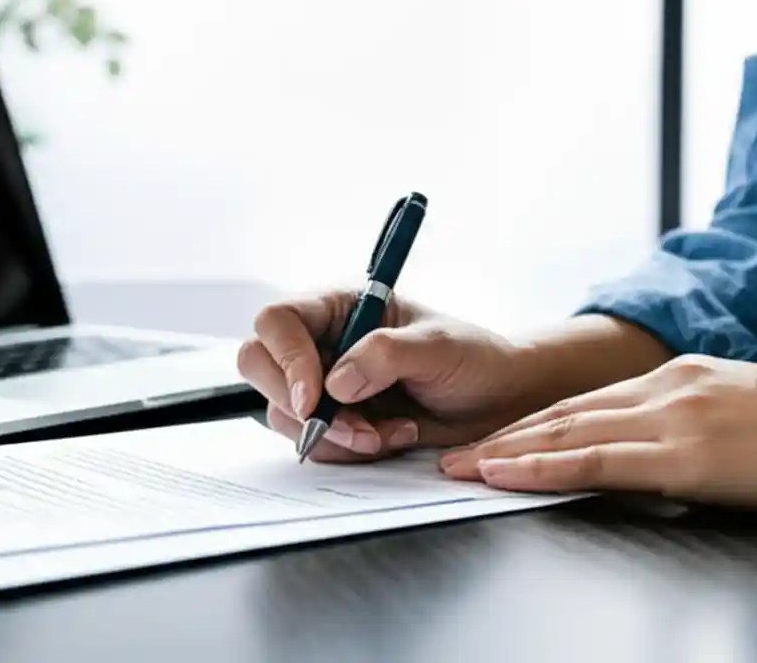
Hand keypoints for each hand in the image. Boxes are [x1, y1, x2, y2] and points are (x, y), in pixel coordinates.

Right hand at [237, 291, 538, 462]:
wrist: (498, 403)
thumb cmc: (473, 359)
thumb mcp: (439, 347)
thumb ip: (387, 354)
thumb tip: (336, 382)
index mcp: (339, 306)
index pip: (278, 321)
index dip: (286, 357)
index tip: (314, 396)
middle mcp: (321, 342)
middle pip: (258, 364)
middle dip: (296, 404)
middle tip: (347, 427)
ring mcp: (321, 384)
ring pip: (282, 412)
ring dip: (332, 433)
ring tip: (387, 433)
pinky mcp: (331, 421)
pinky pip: (312, 443)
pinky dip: (347, 450)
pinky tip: (390, 438)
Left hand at [441, 355, 756, 511]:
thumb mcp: (733, 410)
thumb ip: (681, 421)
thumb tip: (645, 447)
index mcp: (675, 377)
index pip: (583, 401)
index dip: (530, 423)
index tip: (492, 439)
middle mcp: (664, 389)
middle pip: (562, 413)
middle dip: (503, 437)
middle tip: (453, 454)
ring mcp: (672, 419)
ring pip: (567, 433)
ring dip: (506, 453)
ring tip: (462, 468)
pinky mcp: (686, 456)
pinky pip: (597, 461)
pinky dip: (543, 469)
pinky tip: (507, 476)